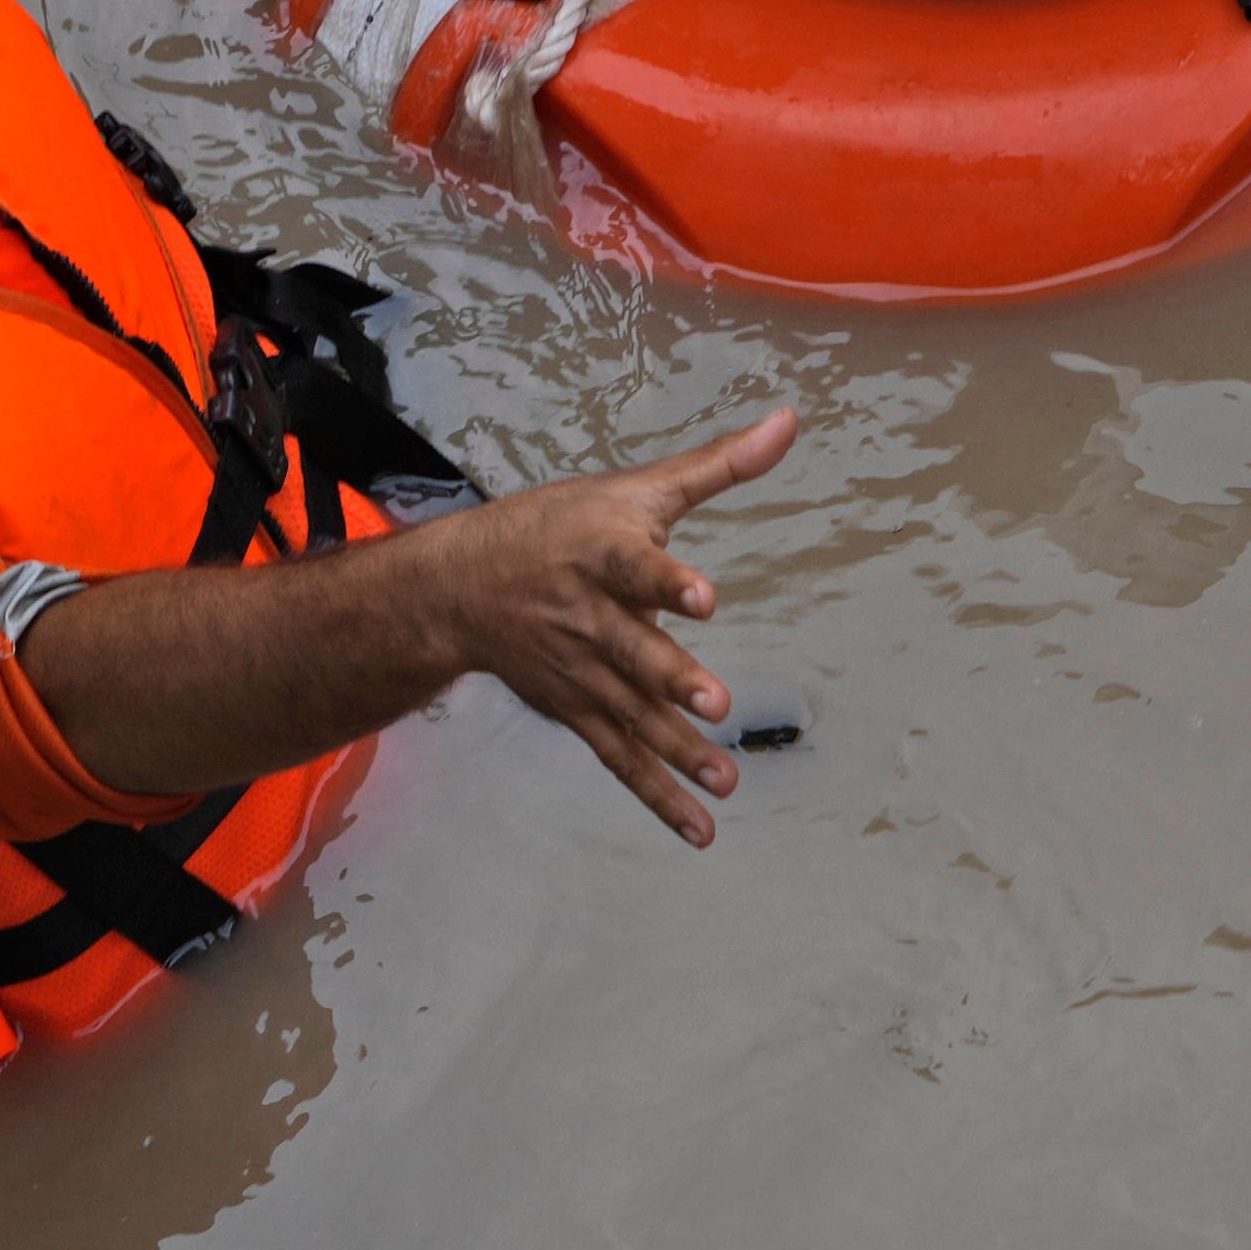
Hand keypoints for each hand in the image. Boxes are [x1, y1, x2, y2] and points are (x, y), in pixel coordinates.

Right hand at [422, 406, 800, 845]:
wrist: (461, 587)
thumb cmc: (562, 525)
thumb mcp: (634, 488)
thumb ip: (717, 464)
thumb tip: (789, 421)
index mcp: (601, 554)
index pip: (635, 567)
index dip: (667, 581)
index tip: (703, 596)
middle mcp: (588, 618)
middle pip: (632, 652)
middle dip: (671, 678)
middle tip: (715, 703)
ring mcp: (580, 672)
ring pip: (630, 715)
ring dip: (675, 749)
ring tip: (723, 778)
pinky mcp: (576, 711)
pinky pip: (618, 758)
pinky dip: (656, 794)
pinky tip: (700, 828)